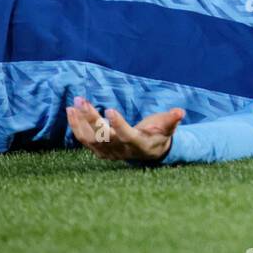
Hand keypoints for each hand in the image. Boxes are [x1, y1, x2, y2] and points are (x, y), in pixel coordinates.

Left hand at [66, 97, 183, 162]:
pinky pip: (84, 139)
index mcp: (138, 144)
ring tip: (74, 104)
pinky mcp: (99, 150)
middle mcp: (121, 150)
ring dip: (80, 121)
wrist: (149, 151)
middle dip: (91, 119)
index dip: (118, 124)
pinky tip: (72, 111)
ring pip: (90, 138)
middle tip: (82, 101)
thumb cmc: (159, 135)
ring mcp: (108, 152)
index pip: (126, 135)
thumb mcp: (167, 126)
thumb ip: (172, 119)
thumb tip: (180, 112)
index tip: (109, 109)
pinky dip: (76, 125)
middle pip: (103, 137)